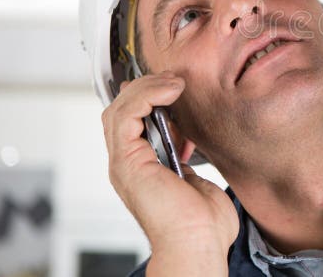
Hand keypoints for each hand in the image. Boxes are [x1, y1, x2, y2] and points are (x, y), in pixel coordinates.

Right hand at [101, 71, 237, 254]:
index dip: (150, 98)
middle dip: (147, 88)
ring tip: (174, 82)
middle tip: (175, 80)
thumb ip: (187, 161)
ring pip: (119, 109)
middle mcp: (128, 164)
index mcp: (141, 167)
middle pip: (120, 110)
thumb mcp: (196, 179)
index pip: (131, 120)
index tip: (179, 89)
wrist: (199, 243)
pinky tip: (170, 91)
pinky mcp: (128, 163)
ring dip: (147, 88)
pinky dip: (146, 97)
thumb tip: (191, 145)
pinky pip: (126, 117)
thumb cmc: (203, 223)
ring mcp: (124, 164)